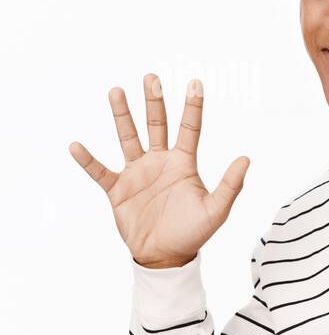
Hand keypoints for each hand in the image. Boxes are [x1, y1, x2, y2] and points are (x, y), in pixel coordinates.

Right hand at [68, 74, 250, 268]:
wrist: (166, 256)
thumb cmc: (193, 233)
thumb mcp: (216, 210)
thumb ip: (230, 185)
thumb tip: (246, 159)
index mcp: (184, 164)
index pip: (190, 129)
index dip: (193, 107)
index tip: (195, 82)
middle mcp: (160, 162)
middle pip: (157, 125)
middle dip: (154, 102)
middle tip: (151, 77)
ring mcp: (137, 173)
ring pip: (128, 138)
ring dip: (122, 116)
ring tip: (116, 91)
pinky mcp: (117, 189)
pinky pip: (100, 171)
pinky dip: (88, 160)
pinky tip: (76, 145)